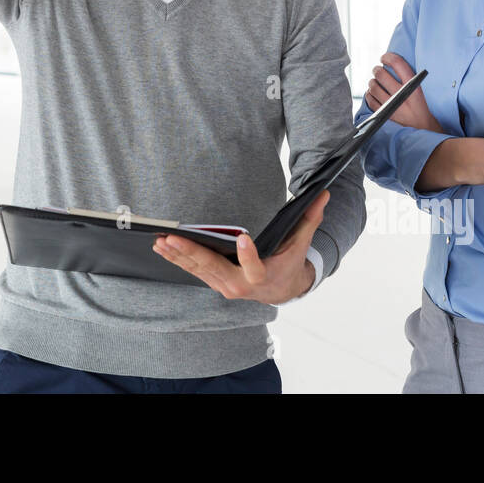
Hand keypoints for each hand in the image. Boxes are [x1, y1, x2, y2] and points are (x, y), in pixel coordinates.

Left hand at [152, 191, 327, 303]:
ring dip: (177, 256)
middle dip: (191, 253)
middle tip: (172, 238)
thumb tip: (323, 193)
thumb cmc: (289, 262)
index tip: (243, 238)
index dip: (249, 255)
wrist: (282, 290)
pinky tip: (162, 248)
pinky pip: (194, 272)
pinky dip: (178, 260)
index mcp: (263, 276)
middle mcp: (240, 286)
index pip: (255, 267)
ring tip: (160, 241)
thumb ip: (310, 218)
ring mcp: (225, 286)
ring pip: (198, 271)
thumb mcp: (301, 242)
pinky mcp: (215, 283)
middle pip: (214, 269)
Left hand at [365, 52, 439, 131]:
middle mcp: (402, 94)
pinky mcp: (385, 114)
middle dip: (377, 69)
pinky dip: (369, 94)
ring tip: (375, 82)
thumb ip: (408, 78)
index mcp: (414, 86)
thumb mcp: (420, 90)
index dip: (388, 57)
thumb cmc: (421, 106)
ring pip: (373, 86)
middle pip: (381, 74)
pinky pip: (370, 100)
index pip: (398, 64)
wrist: (424, 128)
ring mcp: (392, 105)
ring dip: (372, 82)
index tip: (384, 58)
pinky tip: (373, 93)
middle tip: (378, 70)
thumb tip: (391, 63)